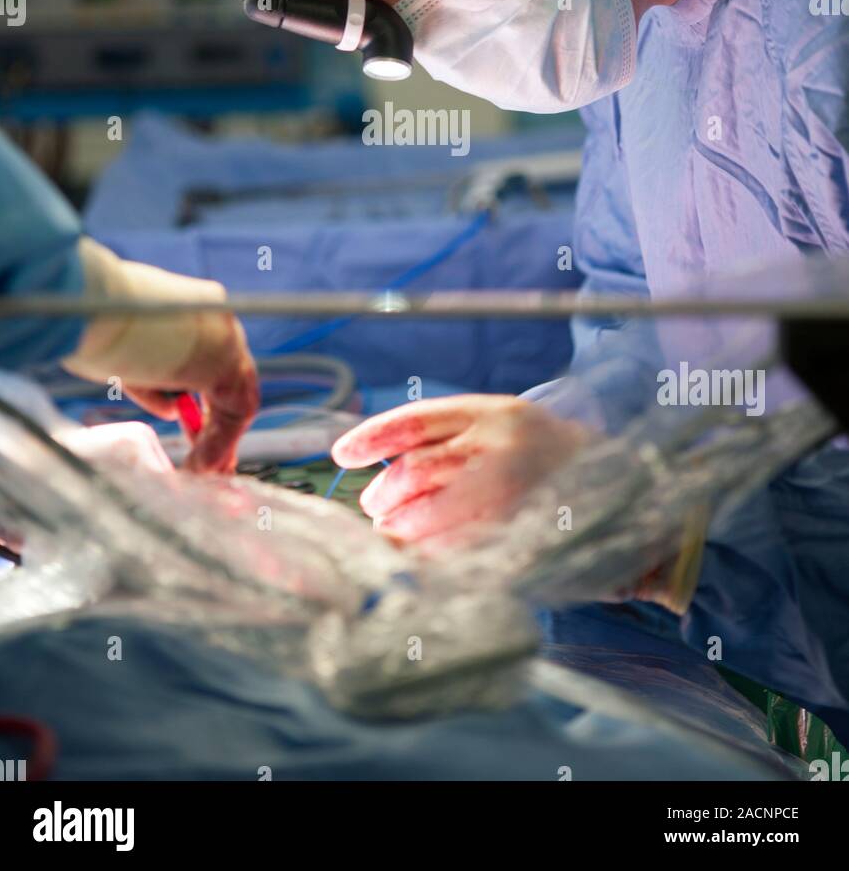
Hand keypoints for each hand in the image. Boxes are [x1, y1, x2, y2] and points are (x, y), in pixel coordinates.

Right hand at [62, 239, 258, 474]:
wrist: (106, 308)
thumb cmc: (100, 325)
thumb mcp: (125, 356)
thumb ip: (154, 382)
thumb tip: (173, 410)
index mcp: (191, 309)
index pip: (207, 356)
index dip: (200, 394)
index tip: (187, 420)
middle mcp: (216, 321)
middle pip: (229, 380)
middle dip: (217, 422)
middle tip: (207, 455)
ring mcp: (228, 339)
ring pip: (235, 398)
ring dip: (220, 439)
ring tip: (203, 471)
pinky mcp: (229, 364)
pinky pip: (235, 412)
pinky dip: (219, 442)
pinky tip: (199, 465)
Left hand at [331, 394, 590, 547]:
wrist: (628, 489)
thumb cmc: (549, 463)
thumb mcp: (506, 431)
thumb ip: (453, 444)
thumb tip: (385, 476)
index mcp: (492, 412)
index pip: (414, 421)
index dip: (371, 437)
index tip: (341, 454)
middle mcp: (500, 444)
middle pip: (414, 470)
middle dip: (383, 495)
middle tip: (376, 509)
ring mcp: (512, 491)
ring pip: (428, 511)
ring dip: (399, 529)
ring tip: (395, 534)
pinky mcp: (519, 532)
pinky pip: (454, 548)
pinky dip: (428, 555)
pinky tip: (423, 557)